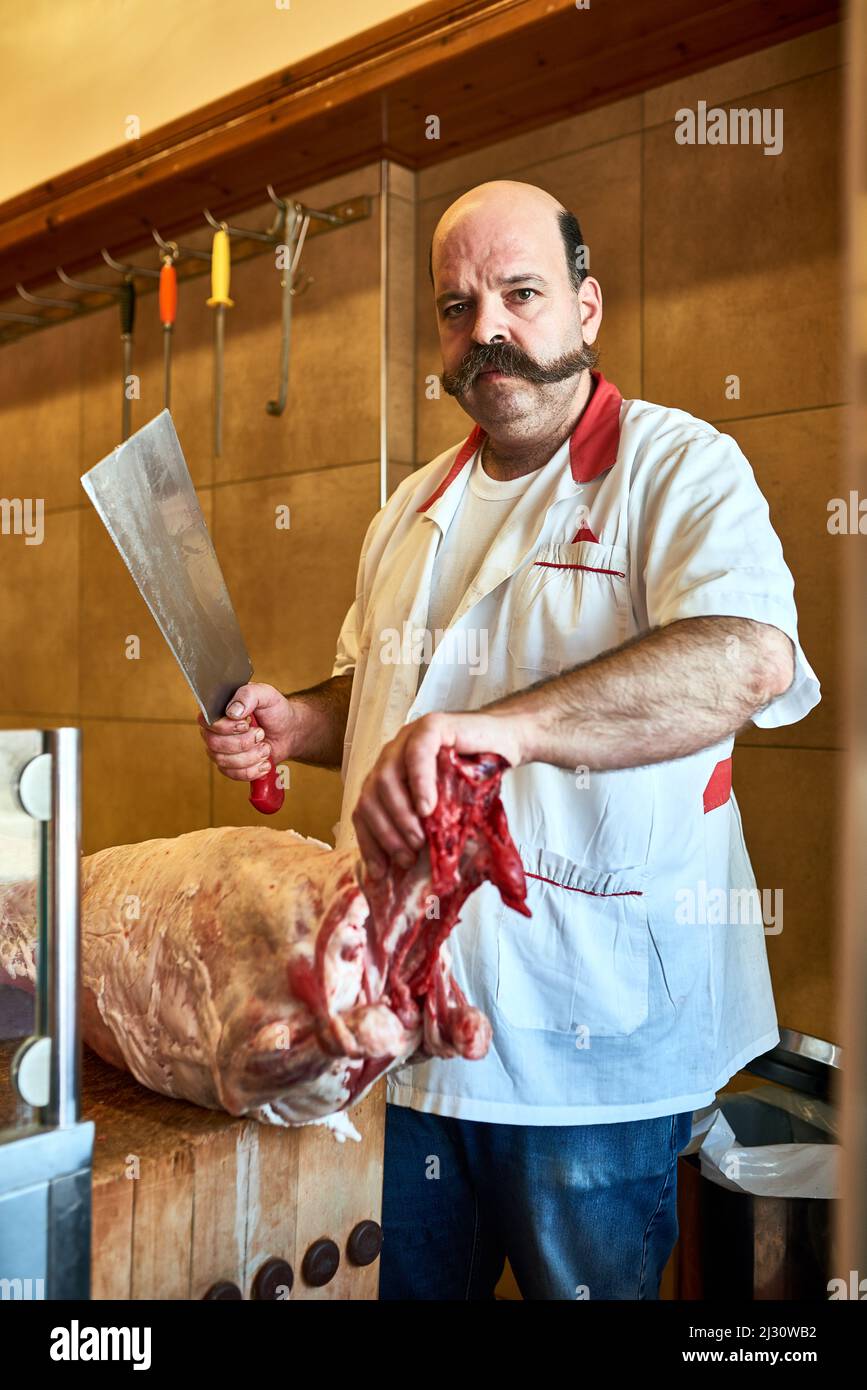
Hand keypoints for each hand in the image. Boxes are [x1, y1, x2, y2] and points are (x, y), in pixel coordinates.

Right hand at [198, 682, 294, 783]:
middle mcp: (214, 731)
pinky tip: (264, 762)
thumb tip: (232, 711)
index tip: (247, 723)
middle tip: (261, 734)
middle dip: (243, 743)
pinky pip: (234, 774)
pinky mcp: (230, 767)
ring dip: (251, 757)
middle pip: (215, 744)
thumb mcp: (266, 694)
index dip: (226, 727)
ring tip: (265, 747)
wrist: (288, 731)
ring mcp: (220, 751)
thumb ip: (248, 695)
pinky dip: (253, 770)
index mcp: (218, 711)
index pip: (207, 722)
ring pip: (224, 761)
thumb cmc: (274, 711)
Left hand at [351, 709, 521, 877]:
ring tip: (418, 839)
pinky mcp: (431, 726)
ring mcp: (407, 738)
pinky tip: (427, 807)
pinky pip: (416, 755)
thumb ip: (424, 830)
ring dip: (400, 815)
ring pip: (385, 777)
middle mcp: (391, 757)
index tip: (381, 871)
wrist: (506, 744)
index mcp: (388, 776)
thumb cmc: (476, 781)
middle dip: (385, 834)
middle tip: (407, 858)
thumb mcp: (445, 812)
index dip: (369, 842)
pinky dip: (419, 784)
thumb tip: (409, 872)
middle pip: (369, 797)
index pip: (364, 810)